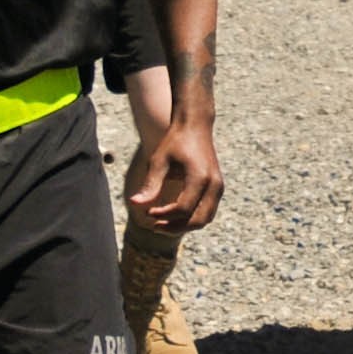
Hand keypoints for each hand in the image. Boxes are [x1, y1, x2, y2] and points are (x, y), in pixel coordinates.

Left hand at [130, 106, 223, 232]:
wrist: (195, 126)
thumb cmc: (175, 142)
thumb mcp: (159, 161)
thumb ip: (150, 184)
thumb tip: (135, 203)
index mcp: (200, 177)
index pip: (183, 208)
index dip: (164, 215)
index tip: (148, 212)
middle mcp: (214, 184)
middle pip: (198, 220)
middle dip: (175, 227)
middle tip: (155, 225)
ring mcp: (218, 187)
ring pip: (205, 219)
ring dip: (185, 225)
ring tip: (163, 222)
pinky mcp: (217, 188)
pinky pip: (207, 211)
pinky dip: (192, 217)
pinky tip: (173, 214)